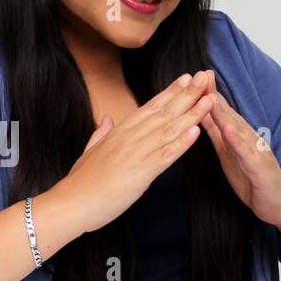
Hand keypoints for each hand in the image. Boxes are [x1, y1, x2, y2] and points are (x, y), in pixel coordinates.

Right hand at [52, 72, 212, 235]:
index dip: (170, 92)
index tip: (186, 78)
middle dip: (187, 94)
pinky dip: (182, 143)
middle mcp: (129, 138)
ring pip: (169, 130)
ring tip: (209, 99)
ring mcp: (136, 153)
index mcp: (119, 132)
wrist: (71, 203)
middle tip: (205, 77)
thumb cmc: (79, 182)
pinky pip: (166, 155)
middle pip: (164, 112)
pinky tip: (197, 132)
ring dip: (192, 114)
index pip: (150, 107)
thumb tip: (106, 119)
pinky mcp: (140, 172)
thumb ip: (100, 133)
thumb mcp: (89, 151)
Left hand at [198, 87, 280, 225]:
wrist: (279, 202)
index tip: (194, 77)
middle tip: (203, 75)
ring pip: (237, 129)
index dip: (207, 95)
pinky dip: (237, 140)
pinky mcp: (258, 166)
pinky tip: (228, 129)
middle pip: (228, 114)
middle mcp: (247, 138)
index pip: (220, 112)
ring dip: (224, 112)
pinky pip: (246, 152)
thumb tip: (201, 114)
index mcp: (237, 136)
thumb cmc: (253, 178)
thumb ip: (217, 134)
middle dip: (214, 95)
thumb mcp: (228, 153)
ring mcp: (254, 150)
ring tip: (211, 97)